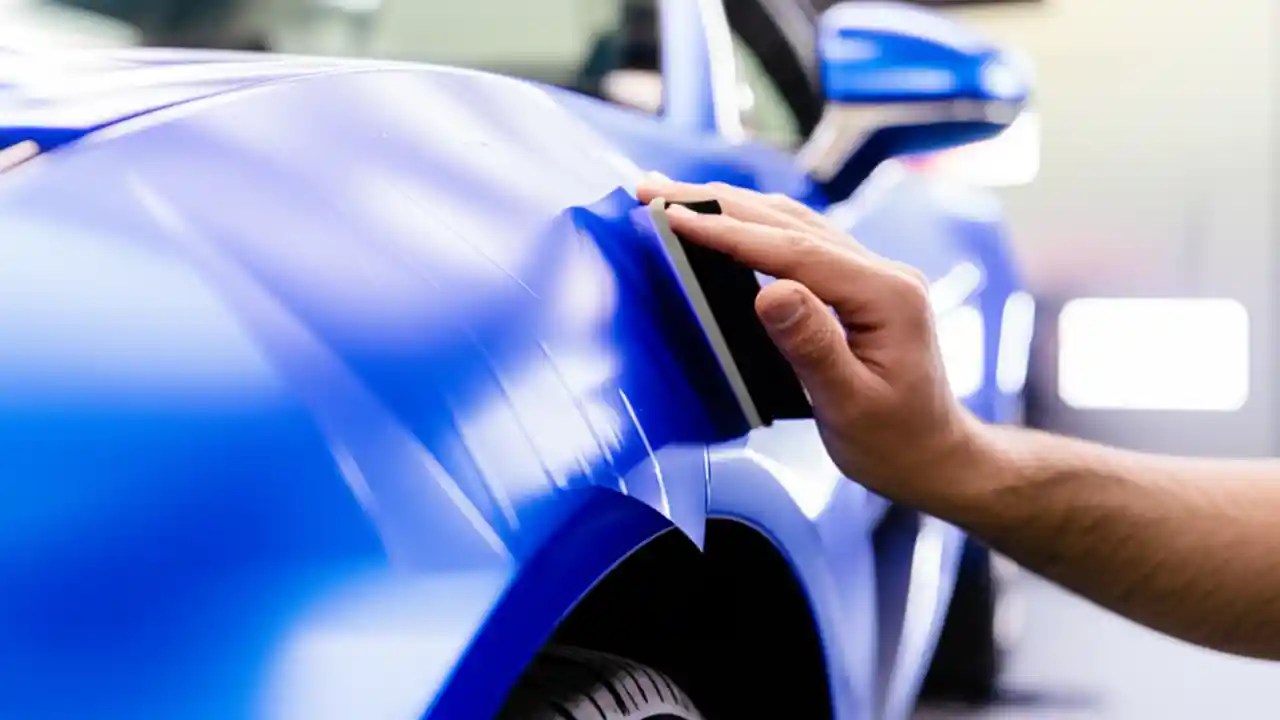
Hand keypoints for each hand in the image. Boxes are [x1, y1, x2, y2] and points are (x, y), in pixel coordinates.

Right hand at [637, 177, 983, 504]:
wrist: (935, 458)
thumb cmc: (894, 443)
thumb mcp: (849, 406)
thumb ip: (811, 347)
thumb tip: (768, 293)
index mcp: (886, 296)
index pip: (794, 251)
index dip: (728, 231)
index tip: (671, 214)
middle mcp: (884, 273)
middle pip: (790, 223)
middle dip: (718, 203)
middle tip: (653, 189)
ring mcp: (875, 275)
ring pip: (794, 224)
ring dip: (734, 207)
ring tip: (676, 196)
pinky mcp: (860, 286)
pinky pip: (802, 243)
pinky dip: (756, 229)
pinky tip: (726, 223)